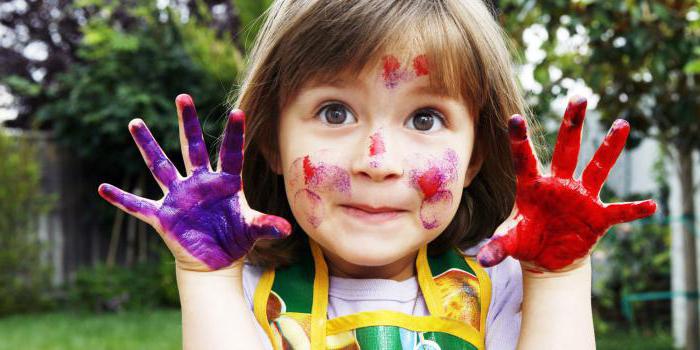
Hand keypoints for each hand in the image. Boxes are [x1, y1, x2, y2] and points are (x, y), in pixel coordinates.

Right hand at [98, 94, 290, 271]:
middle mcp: (199, 183)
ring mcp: (179, 196)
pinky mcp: (163, 215)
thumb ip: (266, 225)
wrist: (215, 261)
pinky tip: (103, 188)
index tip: (237, 111)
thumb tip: (287, 229)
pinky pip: (138, 205)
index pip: (230, 153)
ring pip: (161, 166)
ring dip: (148, 146)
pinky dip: (122, 199)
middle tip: (183, 96)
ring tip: (135, 122)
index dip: (233, 135)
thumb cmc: (236, 240)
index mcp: (224, 183)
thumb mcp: (252, 231)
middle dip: (186, 123)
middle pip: (192, 147)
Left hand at [476, 96, 655, 271]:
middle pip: (566, 149)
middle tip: (579, 97)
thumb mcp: (511, 242)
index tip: (514, 118)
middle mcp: (558, 185)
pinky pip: (618, 211)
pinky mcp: (596, 216)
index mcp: (532, 186)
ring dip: (608, 148)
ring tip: (621, 123)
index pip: (524, 160)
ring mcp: (580, 198)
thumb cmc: (527, 240)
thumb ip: (499, 246)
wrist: (548, 257)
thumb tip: (484, 259)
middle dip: (572, 124)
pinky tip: (651, 205)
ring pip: (596, 167)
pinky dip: (633, 210)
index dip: (519, 140)